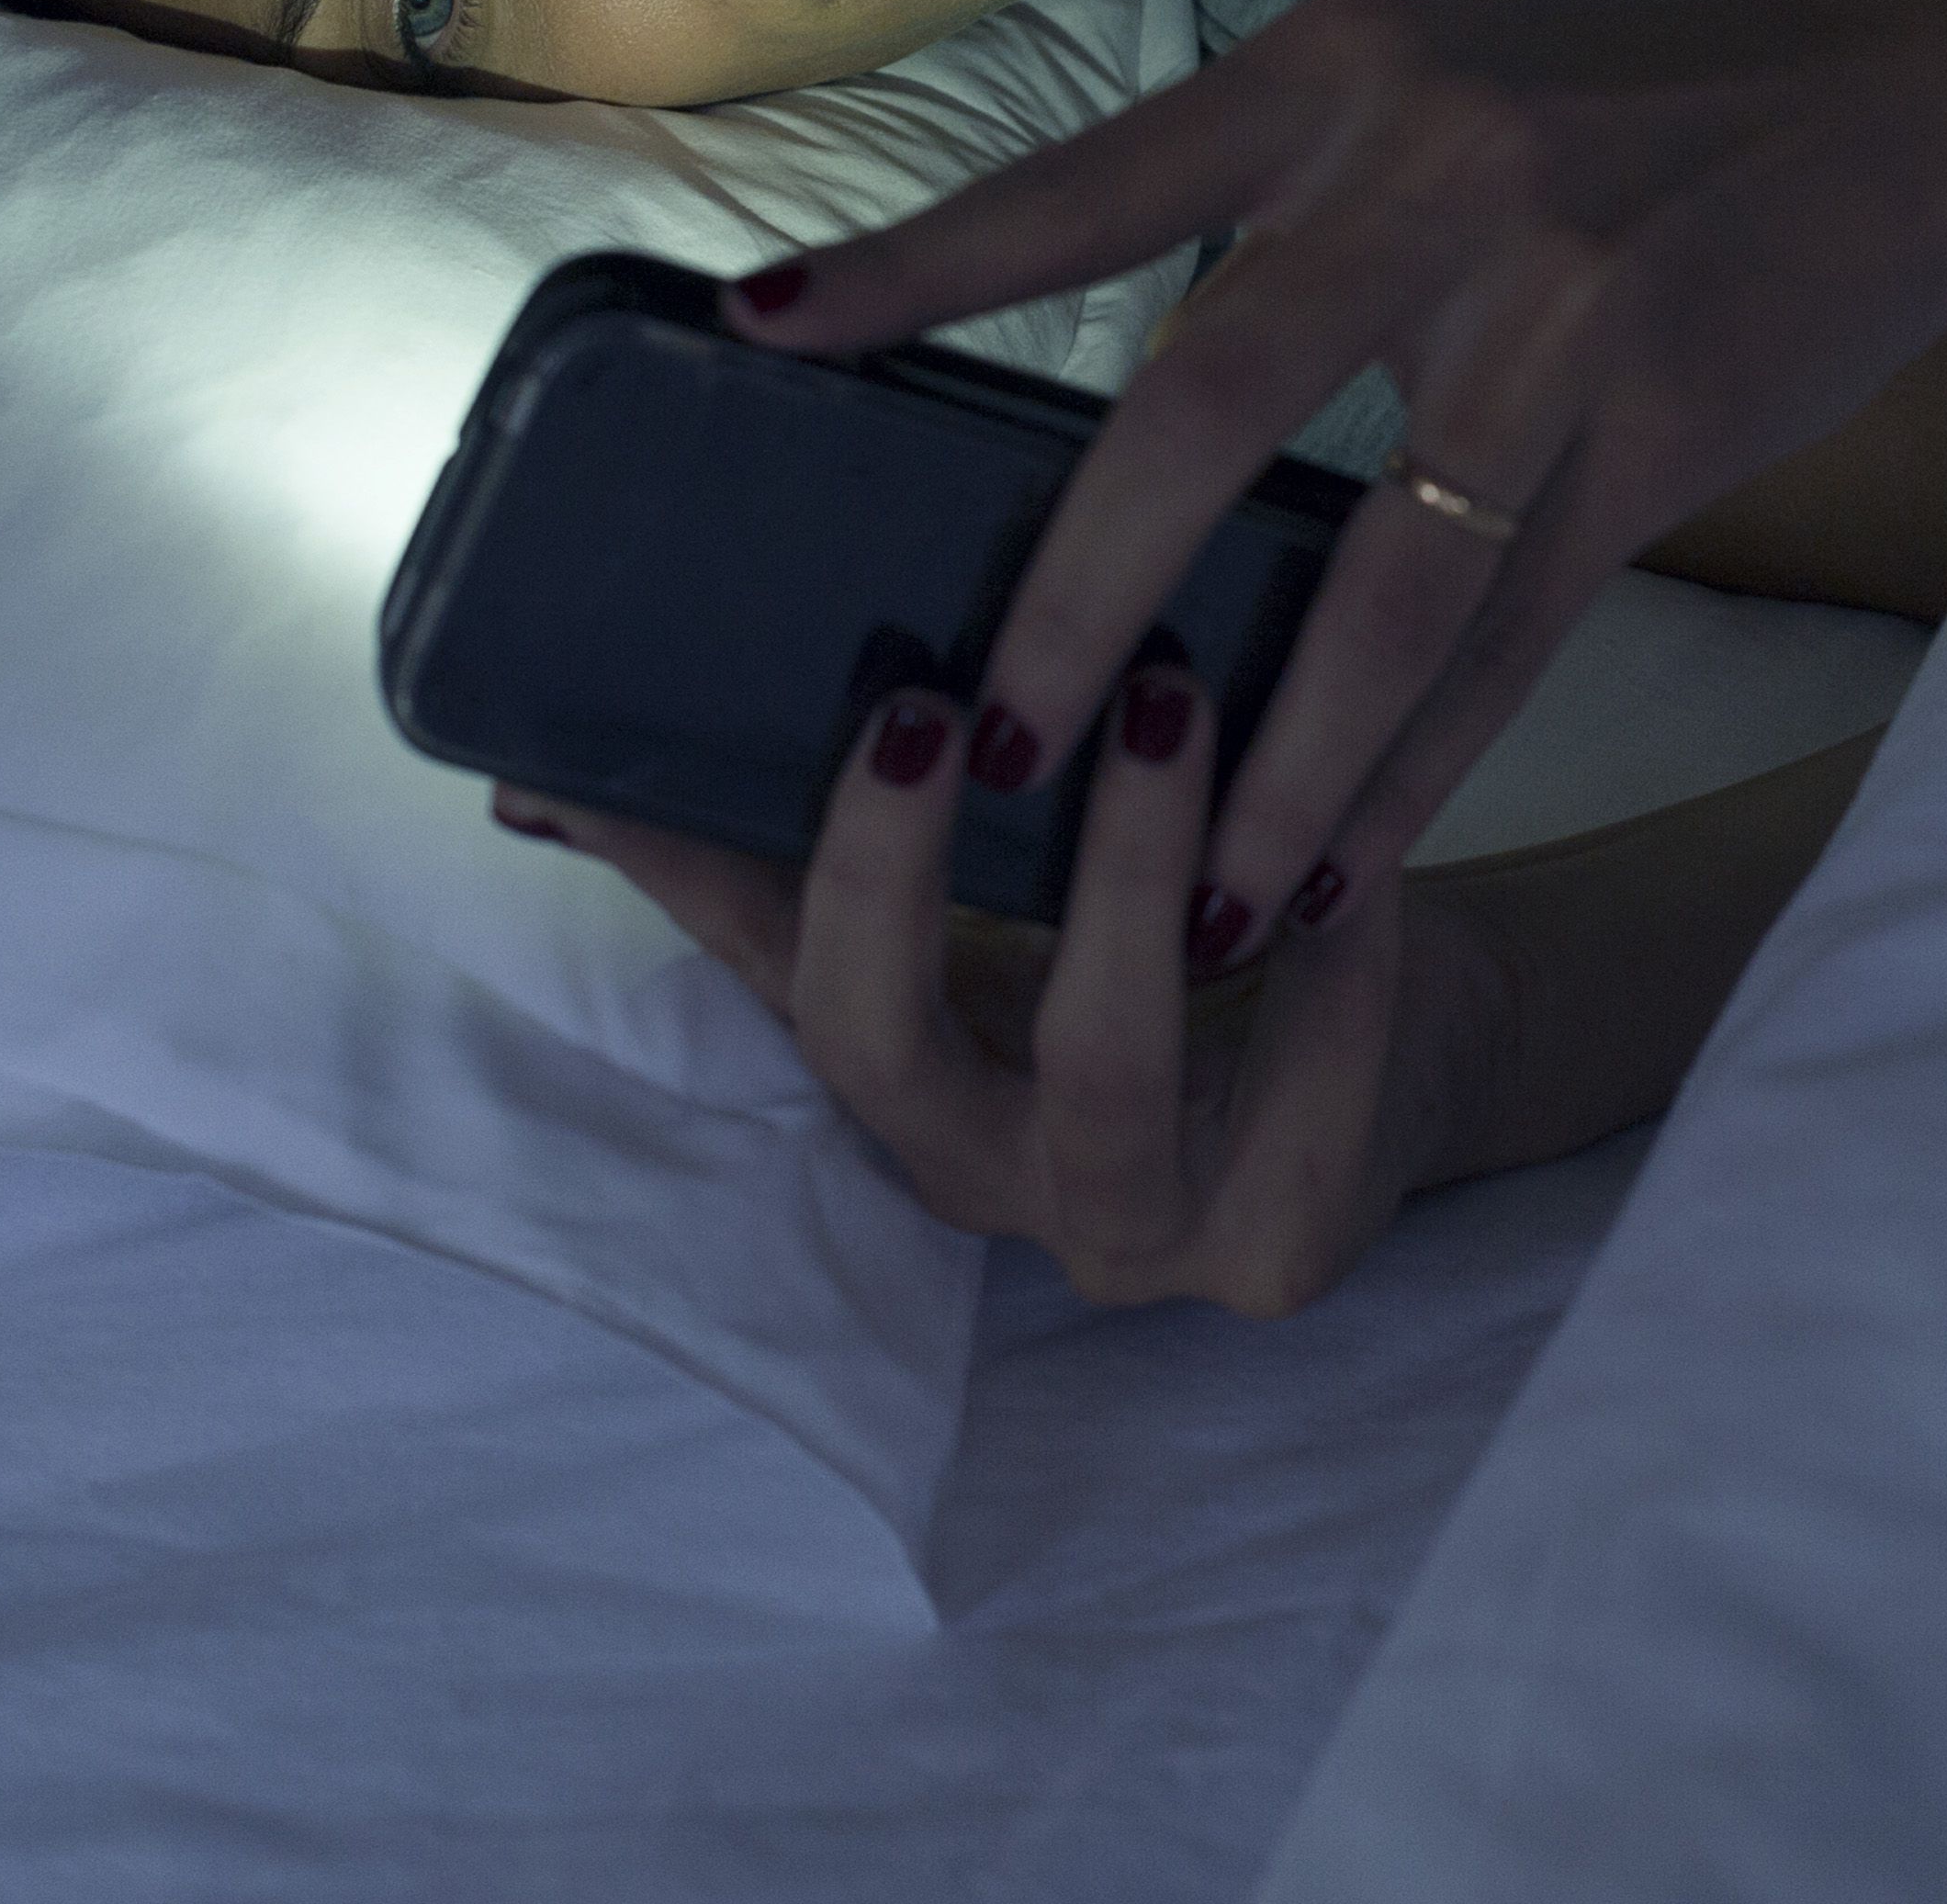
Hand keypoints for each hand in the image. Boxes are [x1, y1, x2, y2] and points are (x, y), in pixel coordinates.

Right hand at [501, 663, 1513, 1317]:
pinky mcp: (1276, 1248)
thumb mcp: (998, 898)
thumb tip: (544, 771)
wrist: (1402, 1069)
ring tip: (1171, 708)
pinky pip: (1304, 1094)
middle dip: (902, 873)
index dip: (750, 866)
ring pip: (1098, 1070)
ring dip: (1124, 877)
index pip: (781, 982)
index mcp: (905, 1084)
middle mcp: (988, 1182)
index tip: (803, 714)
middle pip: (888, 1054)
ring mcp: (1132, 1234)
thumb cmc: (1181, 949)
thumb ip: (805, 848)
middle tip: (950, 698)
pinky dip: (1333, 959)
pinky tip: (1361, 850)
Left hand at [724, 0, 1946, 969]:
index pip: (1087, 180)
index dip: (917, 259)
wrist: (1917, 87)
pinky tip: (1347, 863)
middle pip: (1206, 410)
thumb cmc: (1638, 109)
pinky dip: (1423, 768)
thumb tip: (1122, 405)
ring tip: (1189, 899)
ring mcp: (1558, 311)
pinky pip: (1516, 640)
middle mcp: (1431, 172)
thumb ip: (1287, 202)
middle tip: (993, 751)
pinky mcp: (1664, 431)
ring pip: (1382, 582)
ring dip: (1273, 760)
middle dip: (1082, 604)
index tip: (756, 334)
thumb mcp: (1435, 88)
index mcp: (1333, 75)